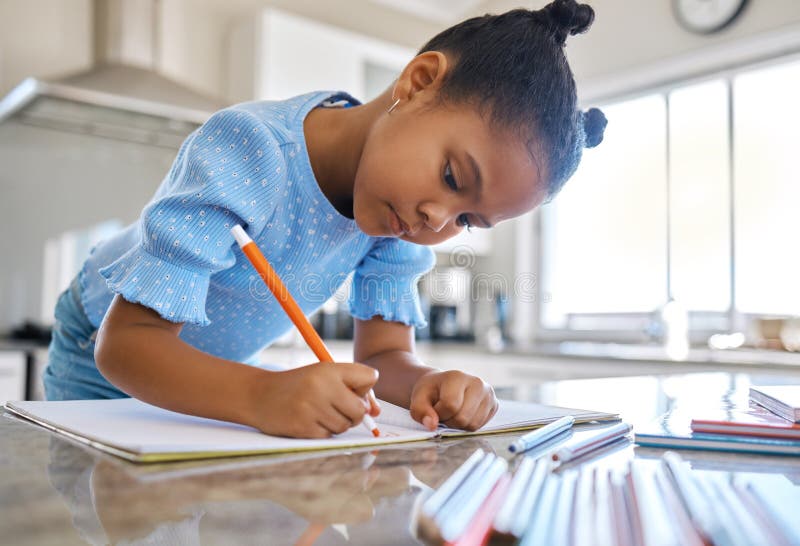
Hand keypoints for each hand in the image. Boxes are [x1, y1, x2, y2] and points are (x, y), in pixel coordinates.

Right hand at [247, 362, 378, 437]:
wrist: (259, 395)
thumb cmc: (300, 385)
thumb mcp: (325, 377)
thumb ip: (354, 390)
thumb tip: (376, 414)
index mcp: (329, 369)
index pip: (370, 377)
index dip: (365, 389)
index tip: (351, 390)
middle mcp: (321, 386)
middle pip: (360, 410)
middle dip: (354, 414)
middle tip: (338, 408)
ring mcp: (311, 408)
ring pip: (345, 426)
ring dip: (338, 424)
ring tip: (320, 412)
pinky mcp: (303, 427)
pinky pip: (328, 436)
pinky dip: (323, 432)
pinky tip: (309, 421)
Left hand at [409, 370, 497, 431]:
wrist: (442, 385)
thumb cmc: (431, 391)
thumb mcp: (418, 398)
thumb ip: (420, 411)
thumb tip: (432, 425)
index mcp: (457, 377)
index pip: (451, 405)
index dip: (439, 413)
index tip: (434, 408)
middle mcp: (477, 383)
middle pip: (463, 417)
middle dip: (449, 420)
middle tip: (443, 412)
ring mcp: (488, 394)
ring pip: (472, 424)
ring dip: (459, 425)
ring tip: (453, 413)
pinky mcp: (494, 404)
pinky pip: (480, 426)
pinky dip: (468, 425)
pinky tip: (463, 413)